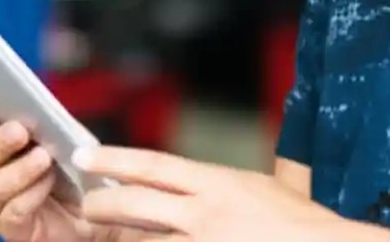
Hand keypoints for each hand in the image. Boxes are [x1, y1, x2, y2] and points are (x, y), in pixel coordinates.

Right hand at [0, 94, 97, 241]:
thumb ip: (45, 118)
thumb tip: (37, 104)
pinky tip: (49, 181)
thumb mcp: (64, 133)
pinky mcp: (11, 227)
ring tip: (44, 157)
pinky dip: (31, 194)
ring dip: (20, 169)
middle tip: (19, 132)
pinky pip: (11, 212)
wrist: (92, 206)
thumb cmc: (73, 164)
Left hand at [72, 147, 389, 240]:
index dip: (114, 159)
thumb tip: (238, 174)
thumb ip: (241, 182)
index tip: (84, 155)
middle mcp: (204, 213)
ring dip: (123, 241)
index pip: (153, 165)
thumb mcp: (275, 187)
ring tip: (108, 240)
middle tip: (85, 207)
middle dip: (103, 206)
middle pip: (135, 204)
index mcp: (218, 183)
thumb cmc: (305, 225)